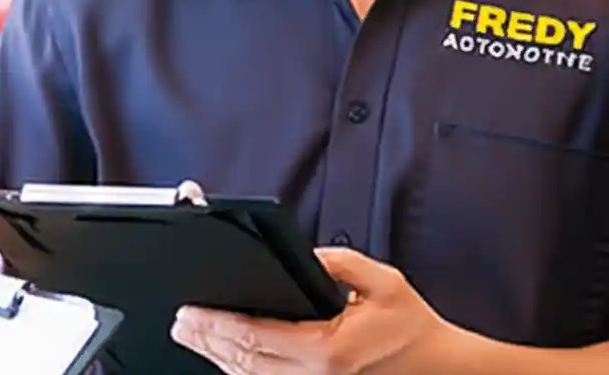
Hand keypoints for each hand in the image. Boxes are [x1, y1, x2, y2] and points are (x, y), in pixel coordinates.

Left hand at [170, 248, 462, 374]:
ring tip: (191, 335)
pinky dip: (239, 370)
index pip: (253, 337)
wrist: (440, 370)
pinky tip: (224, 355)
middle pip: (241, 361)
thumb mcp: (383, 283)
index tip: (190, 312)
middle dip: (205, 340)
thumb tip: (304, 257)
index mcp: (326, 351)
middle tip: (180, 321)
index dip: (215, 325)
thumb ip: (338, 264)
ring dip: (216, 356)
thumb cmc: (413, 330)